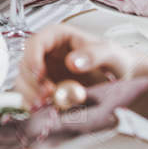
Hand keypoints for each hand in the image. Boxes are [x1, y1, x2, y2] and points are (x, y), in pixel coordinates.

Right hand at [16, 23, 138, 108]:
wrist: (123, 80)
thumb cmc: (116, 60)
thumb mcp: (110, 53)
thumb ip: (93, 54)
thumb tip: (72, 62)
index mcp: (58, 37)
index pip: (36, 42)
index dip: (33, 58)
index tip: (40, 74)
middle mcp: (47, 53)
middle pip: (26, 64)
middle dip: (32, 81)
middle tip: (48, 96)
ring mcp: (45, 73)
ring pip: (24, 82)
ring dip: (30, 95)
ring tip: (47, 106)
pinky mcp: (46, 90)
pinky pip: (31, 97)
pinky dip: (34, 105)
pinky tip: (44, 111)